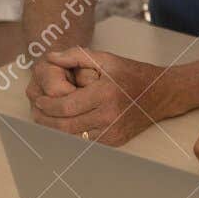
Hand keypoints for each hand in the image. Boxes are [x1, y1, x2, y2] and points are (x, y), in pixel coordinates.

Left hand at [27, 47, 162, 145]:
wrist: (162, 94)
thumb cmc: (132, 73)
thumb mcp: (107, 59)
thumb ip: (77, 55)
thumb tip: (51, 57)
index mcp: (106, 94)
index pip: (66, 106)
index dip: (47, 105)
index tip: (39, 100)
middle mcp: (110, 116)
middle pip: (65, 126)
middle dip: (46, 119)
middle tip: (37, 111)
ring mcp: (113, 132)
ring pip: (72, 137)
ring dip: (55, 129)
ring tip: (46, 118)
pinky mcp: (115, 141)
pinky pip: (84, 142)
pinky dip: (71, 134)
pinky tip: (64, 124)